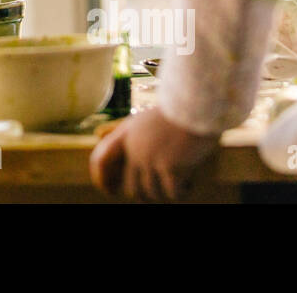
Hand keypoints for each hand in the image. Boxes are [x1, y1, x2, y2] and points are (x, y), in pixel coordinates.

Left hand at [89, 107, 220, 200]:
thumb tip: (143, 159)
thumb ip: (143, 137)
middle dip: (146, 195)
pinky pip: (172, 193)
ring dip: (166, 194)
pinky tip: (189, 186)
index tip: (110, 192)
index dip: (103, 179)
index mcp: (127, 136)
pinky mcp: (169, 167)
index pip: (102, 161)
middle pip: (132, 187)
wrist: (194, 102)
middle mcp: (134, 150)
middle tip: (161, 193)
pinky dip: (181, 193)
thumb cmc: (179, 109)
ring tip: (180, 188)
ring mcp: (150, 159)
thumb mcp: (151, 119)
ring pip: (153, 192)